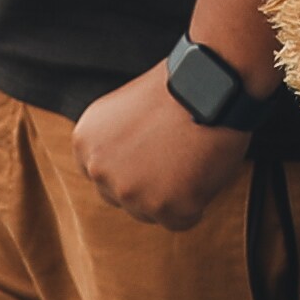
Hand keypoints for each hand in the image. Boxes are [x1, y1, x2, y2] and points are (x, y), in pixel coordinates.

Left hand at [71, 62, 250, 231]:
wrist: (214, 80)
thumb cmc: (182, 85)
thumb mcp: (127, 107)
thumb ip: (117, 141)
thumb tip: (132, 167)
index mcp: (85, 142)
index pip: (103, 175)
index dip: (133, 165)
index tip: (152, 154)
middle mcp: (100, 171)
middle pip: (124, 198)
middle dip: (150, 184)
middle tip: (178, 155)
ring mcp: (132, 192)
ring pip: (152, 212)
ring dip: (173, 193)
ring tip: (193, 156)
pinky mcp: (167, 207)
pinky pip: (183, 219)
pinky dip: (197, 200)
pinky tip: (204, 169)